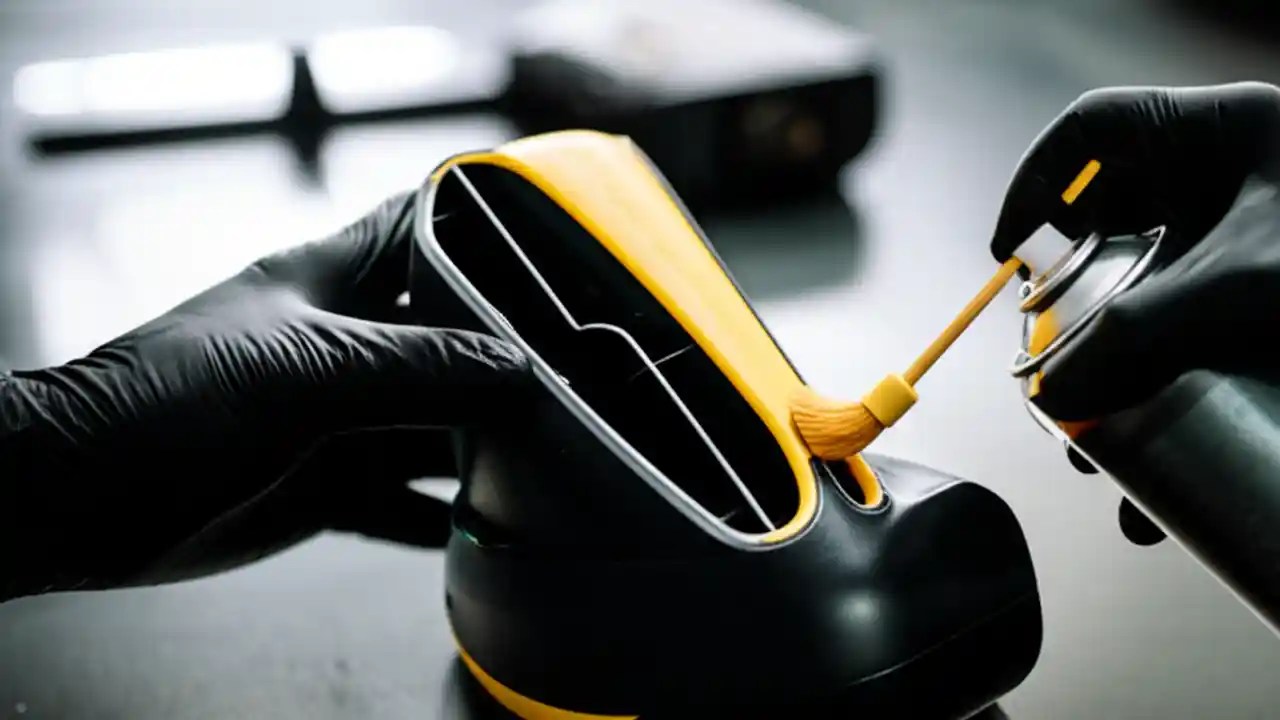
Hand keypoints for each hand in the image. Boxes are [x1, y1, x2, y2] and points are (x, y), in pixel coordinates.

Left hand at [0, 190, 531, 601]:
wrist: (82, 495)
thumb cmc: (170, 395)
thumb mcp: (304, 367)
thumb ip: (414, 366)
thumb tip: (517, 369)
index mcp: (331, 281)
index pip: (420, 230)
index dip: (484, 230)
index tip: (554, 247)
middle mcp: (346, 347)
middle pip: (448, 339)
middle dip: (509, 355)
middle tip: (581, 374)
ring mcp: (340, 421)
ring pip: (437, 427)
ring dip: (487, 443)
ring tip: (554, 454)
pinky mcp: (328, 489)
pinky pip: (403, 503)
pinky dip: (443, 515)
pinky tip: (486, 524)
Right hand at [994, 83, 1279, 546]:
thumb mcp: (1249, 287)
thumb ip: (1142, 333)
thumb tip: (1049, 394)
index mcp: (1217, 141)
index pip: (1094, 135)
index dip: (1035, 185)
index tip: (1008, 259)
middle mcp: (1228, 193)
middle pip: (1111, 241)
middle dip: (1072, 325)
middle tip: (1054, 383)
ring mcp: (1251, 258)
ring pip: (1152, 317)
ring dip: (1116, 389)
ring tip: (1104, 460)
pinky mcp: (1270, 323)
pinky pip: (1197, 363)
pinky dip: (1171, 420)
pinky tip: (1165, 489)